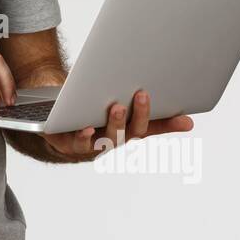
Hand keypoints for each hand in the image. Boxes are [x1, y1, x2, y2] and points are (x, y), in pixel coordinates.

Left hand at [44, 89, 193, 162]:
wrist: (53, 124)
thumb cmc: (89, 113)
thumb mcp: (115, 107)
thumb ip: (139, 107)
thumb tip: (183, 113)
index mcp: (125, 131)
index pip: (151, 127)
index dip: (169, 124)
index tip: (186, 120)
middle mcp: (111, 141)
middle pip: (130, 132)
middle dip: (138, 114)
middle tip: (142, 94)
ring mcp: (91, 145)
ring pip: (106, 140)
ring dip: (114, 124)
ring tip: (117, 107)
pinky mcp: (68, 144)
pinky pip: (77, 143)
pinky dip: (82, 136)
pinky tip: (85, 127)